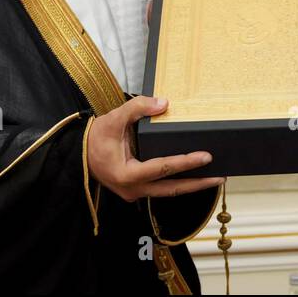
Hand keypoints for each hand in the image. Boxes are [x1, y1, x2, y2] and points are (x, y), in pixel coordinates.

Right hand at [87, 95, 223, 199]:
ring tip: (213, 178)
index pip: (163, 168)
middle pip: (172, 189)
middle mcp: (133, 189)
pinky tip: (192, 176)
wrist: (78, 154)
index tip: (206, 157)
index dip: (186, 162)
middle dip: (198, 184)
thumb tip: (164, 103)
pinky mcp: (136, 190)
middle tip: (220, 176)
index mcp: (127, 174)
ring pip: (168, 192)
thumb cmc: (94, 139)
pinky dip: (177, 182)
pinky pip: (161, 188)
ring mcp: (134, 192)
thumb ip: (137, 108)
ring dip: (190, 185)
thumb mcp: (113, 119)